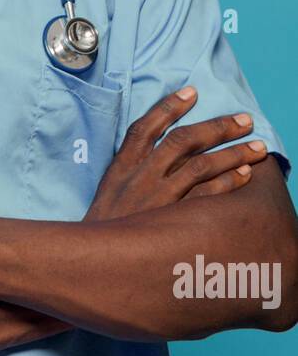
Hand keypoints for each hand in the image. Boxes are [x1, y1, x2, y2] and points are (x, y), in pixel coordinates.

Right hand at [85, 85, 266, 221]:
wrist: (97, 264)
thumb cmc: (105, 227)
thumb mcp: (109, 191)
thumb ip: (131, 168)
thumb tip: (159, 146)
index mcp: (122, 167)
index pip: (145, 127)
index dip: (169, 106)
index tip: (192, 91)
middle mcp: (140, 177)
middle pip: (183, 141)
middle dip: (217, 127)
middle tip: (244, 120)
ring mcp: (158, 199)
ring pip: (201, 166)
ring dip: (233, 153)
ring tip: (258, 146)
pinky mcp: (172, 222)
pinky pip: (206, 198)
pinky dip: (228, 183)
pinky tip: (246, 174)